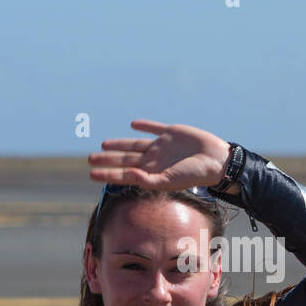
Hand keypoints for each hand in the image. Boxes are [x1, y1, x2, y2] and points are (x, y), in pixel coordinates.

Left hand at [88, 120, 230, 190]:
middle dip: (107, 159)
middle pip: (125, 159)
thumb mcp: (169, 181)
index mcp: (151, 173)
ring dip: (119, 144)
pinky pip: (154, 128)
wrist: (216, 160)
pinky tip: (133, 124)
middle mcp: (153, 160)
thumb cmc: (193, 175)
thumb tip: (129, 175)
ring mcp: (161, 146)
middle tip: (89, 158)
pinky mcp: (172, 133)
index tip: (91, 174)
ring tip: (103, 145)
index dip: (107, 174)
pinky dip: (144, 125)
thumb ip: (147, 180)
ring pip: (134, 145)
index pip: (123, 173)